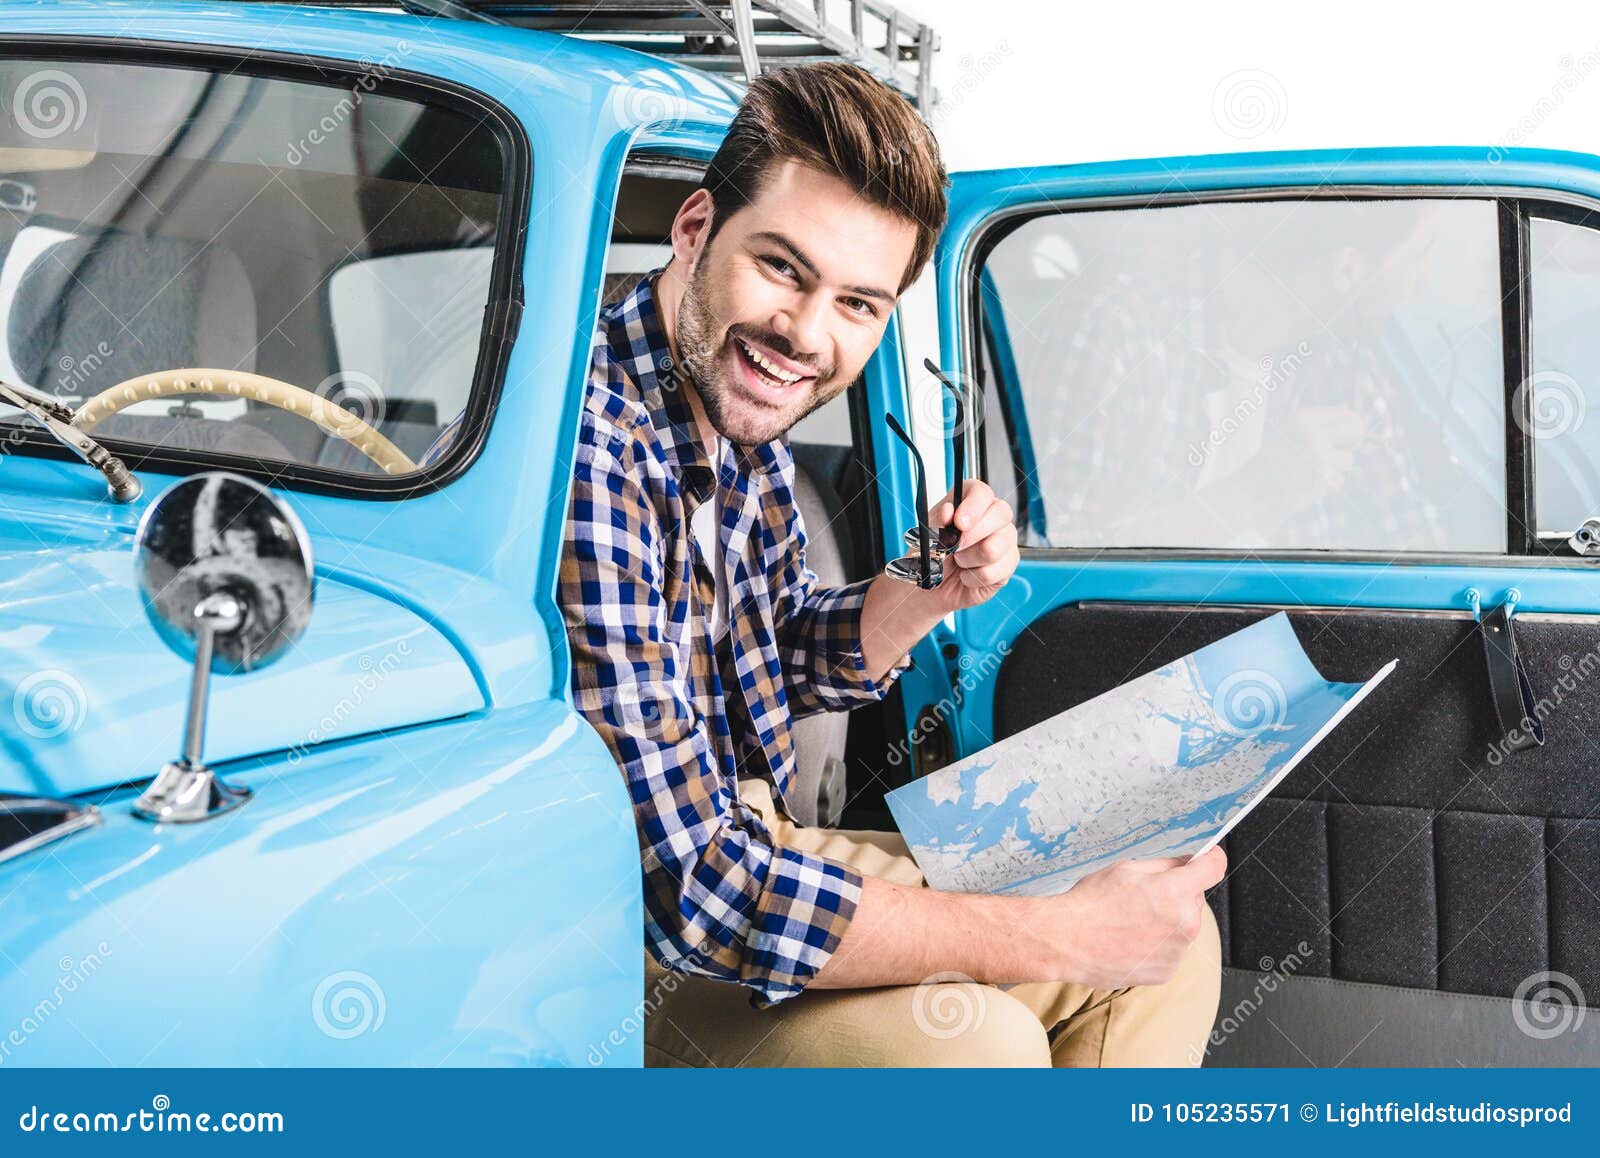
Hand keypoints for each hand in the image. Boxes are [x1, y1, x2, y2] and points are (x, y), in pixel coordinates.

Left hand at [928, 479, 1018, 610]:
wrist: (930, 587)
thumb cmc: (930, 557)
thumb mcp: (927, 536)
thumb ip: (938, 522)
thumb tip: (948, 511)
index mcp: (968, 502)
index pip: (981, 492)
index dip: (973, 505)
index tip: (959, 522)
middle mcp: (991, 517)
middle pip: (1001, 513)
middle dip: (973, 535)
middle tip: (953, 547)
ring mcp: (1004, 540)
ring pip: (996, 546)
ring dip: (969, 559)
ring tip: (958, 562)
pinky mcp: (1008, 564)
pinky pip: (997, 570)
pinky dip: (974, 577)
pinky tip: (967, 576)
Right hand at [1039, 846, 1225, 987]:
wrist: (1067, 941)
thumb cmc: (1090, 903)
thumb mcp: (1125, 869)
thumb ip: (1164, 864)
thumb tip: (1187, 862)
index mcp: (1174, 891)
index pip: (1213, 867)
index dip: (1209, 858)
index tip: (1206, 859)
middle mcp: (1184, 923)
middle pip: (1194, 899)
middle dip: (1176, 895)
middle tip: (1142, 897)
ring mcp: (1177, 951)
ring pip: (1183, 926)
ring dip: (1168, 921)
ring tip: (1131, 922)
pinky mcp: (1167, 971)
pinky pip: (1171, 950)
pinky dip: (1157, 945)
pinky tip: (1131, 940)